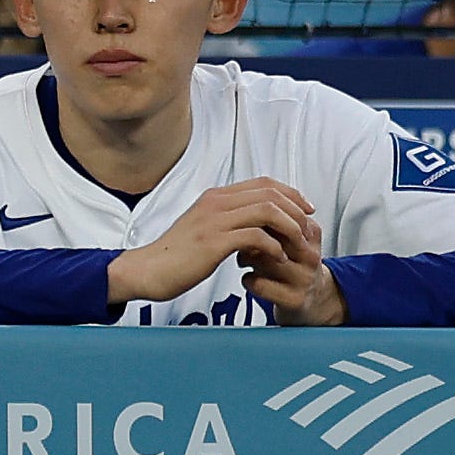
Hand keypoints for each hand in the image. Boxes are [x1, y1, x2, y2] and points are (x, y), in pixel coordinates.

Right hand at [108, 178, 336, 318]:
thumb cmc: (175, 256)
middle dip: (297, 210)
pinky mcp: (214, 242)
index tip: (306, 209)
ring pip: (268, 211)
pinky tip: (277, 260)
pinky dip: (274, 247)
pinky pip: (257, 236)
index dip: (291, 193)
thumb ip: (227, 221)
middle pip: (271, 193)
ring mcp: (214, 220)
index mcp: (215, 196)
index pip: (264, 183)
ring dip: (290, 228)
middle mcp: (216, 202)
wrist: (146, 270)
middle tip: (309, 228)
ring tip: (298, 245)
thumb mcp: (202, 229)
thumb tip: (255, 226)